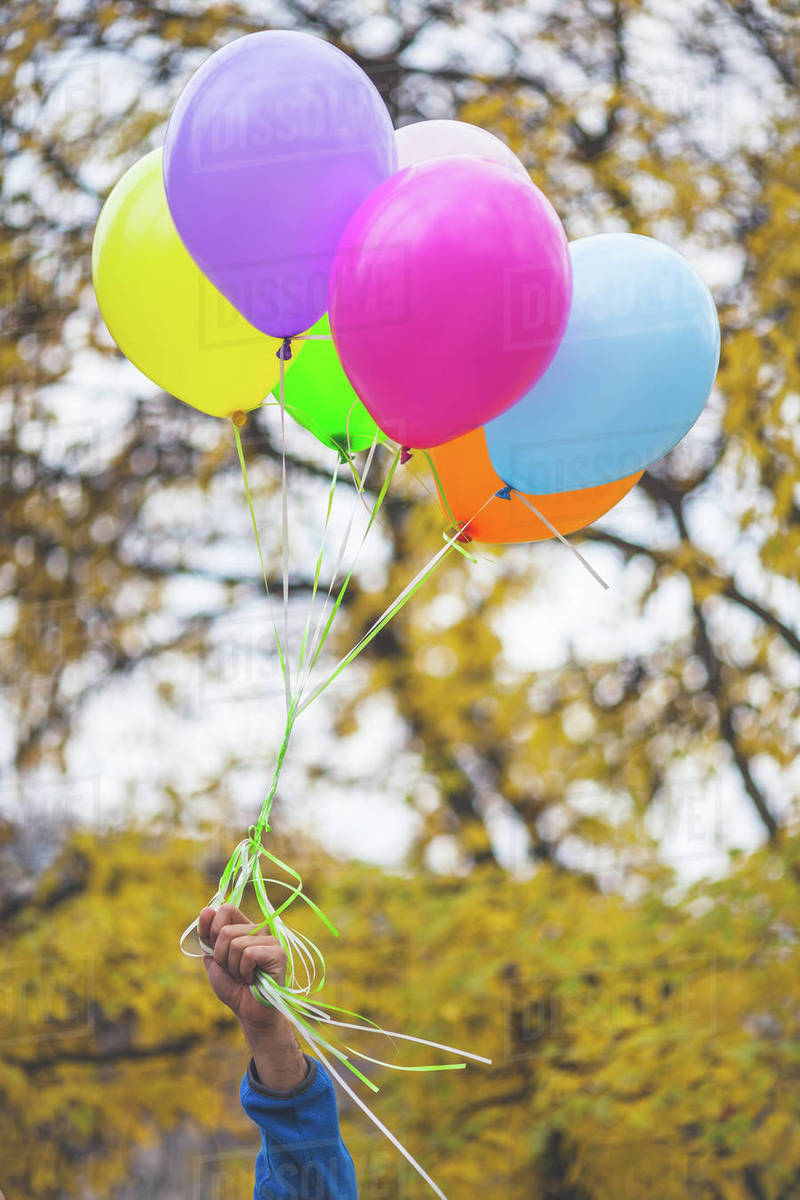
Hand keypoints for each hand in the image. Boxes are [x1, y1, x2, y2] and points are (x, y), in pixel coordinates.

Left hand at [198, 902, 287, 1031]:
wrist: (248, 1012)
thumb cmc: (233, 987)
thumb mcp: (213, 960)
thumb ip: (207, 936)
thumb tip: (207, 909)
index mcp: (244, 927)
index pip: (226, 910)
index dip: (212, 929)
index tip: (215, 950)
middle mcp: (259, 929)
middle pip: (226, 931)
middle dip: (222, 957)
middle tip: (234, 971)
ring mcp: (270, 940)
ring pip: (236, 944)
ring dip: (233, 967)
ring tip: (244, 976)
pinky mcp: (278, 953)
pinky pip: (249, 954)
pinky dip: (244, 971)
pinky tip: (253, 979)